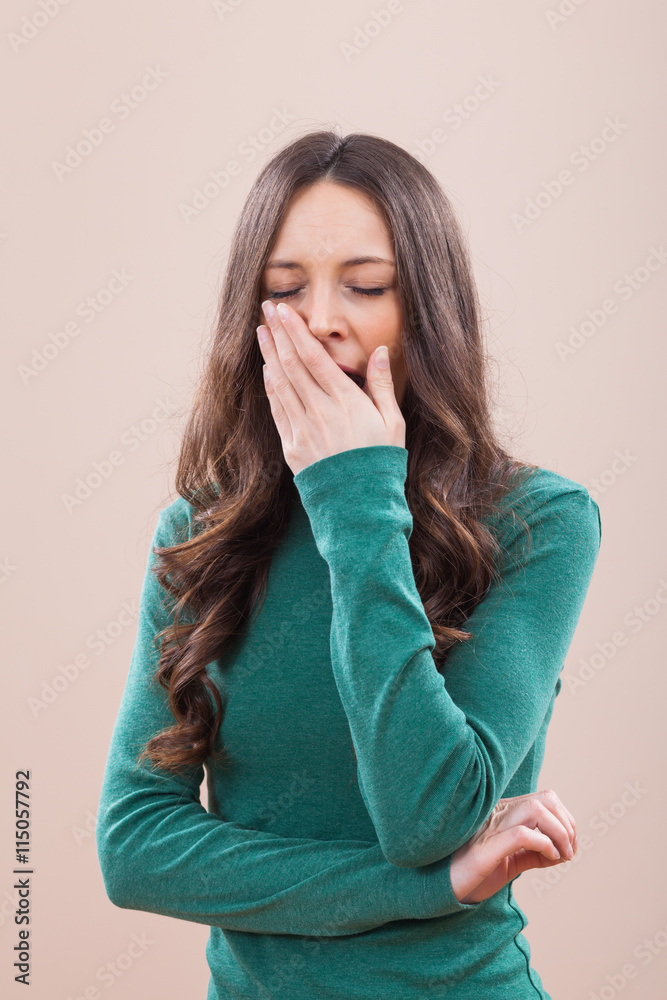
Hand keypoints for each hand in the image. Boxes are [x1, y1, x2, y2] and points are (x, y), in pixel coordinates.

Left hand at [256, 300, 405, 476]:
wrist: (361, 506)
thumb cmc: (381, 462)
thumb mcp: (392, 422)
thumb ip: (382, 385)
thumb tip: (380, 351)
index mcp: (347, 402)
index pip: (315, 358)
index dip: (297, 332)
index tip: (285, 311)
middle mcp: (321, 412)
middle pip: (293, 365)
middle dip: (278, 334)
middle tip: (267, 308)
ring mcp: (304, 430)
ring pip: (281, 384)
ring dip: (269, 355)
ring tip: (261, 332)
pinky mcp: (293, 448)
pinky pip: (278, 411)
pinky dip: (271, 388)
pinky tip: (267, 370)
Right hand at [449, 789, 577, 904]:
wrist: (440, 887)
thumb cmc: (475, 873)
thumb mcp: (510, 861)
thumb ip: (533, 853)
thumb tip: (562, 852)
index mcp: (502, 811)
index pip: (544, 798)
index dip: (565, 819)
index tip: (570, 846)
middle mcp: (496, 812)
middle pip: (544, 799)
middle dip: (566, 824)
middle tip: (569, 852)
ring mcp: (490, 828)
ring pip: (535, 809)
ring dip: (559, 832)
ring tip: (562, 855)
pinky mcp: (486, 849)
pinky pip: (522, 834)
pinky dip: (543, 844)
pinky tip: (548, 859)